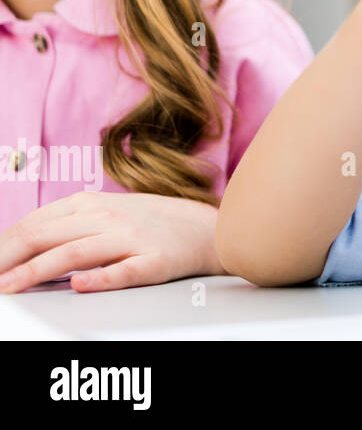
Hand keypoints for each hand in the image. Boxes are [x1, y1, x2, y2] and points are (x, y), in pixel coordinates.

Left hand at [0, 191, 223, 293]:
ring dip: (35, 272)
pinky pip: (125, 271)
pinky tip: (80, 286)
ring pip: (75, 254)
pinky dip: (100, 279)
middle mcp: (108, 217)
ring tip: (9, 288)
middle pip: (46, 237)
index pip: (34, 224)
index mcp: (92, 204)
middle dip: (6, 260)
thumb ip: (68, 225)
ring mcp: (132, 239)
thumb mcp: (107, 212)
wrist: (210, 228)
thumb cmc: (154, 223)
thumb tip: (19, 244)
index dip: (2, 246)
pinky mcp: (156, 262)